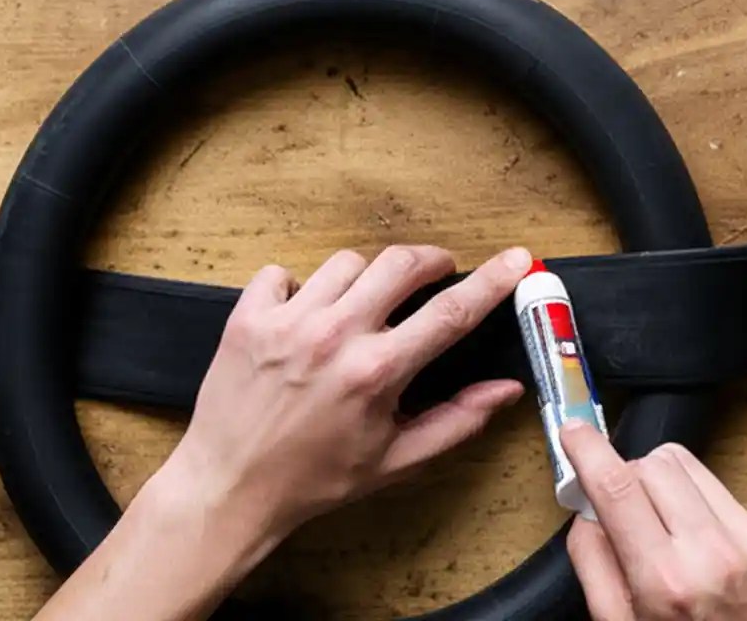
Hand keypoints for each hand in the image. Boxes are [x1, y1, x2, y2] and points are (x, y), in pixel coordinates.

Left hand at [163, 244, 532, 539]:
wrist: (230, 487)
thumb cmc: (315, 479)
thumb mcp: (397, 460)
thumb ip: (457, 420)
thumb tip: (507, 389)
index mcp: (378, 372)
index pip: (451, 312)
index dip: (492, 280)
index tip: (516, 259)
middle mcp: (335, 337)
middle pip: (401, 264)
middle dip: (431, 259)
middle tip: (437, 271)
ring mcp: (288, 321)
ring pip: (347, 263)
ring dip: (366, 277)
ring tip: (363, 306)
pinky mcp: (248, 317)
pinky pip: (284, 273)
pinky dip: (300, 286)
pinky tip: (304, 315)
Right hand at [561, 422, 746, 620]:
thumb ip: (595, 568)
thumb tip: (584, 514)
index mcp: (666, 582)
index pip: (616, 487)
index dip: (588, 450)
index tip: (574, 431)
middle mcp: (714, 552)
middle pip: (655, 462)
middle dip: (632, 476)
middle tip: (628, 511)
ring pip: (691, 466)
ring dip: (671, 488)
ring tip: (673, 534)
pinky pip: (726, 493)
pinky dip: (708, 511)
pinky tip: (713, 551)